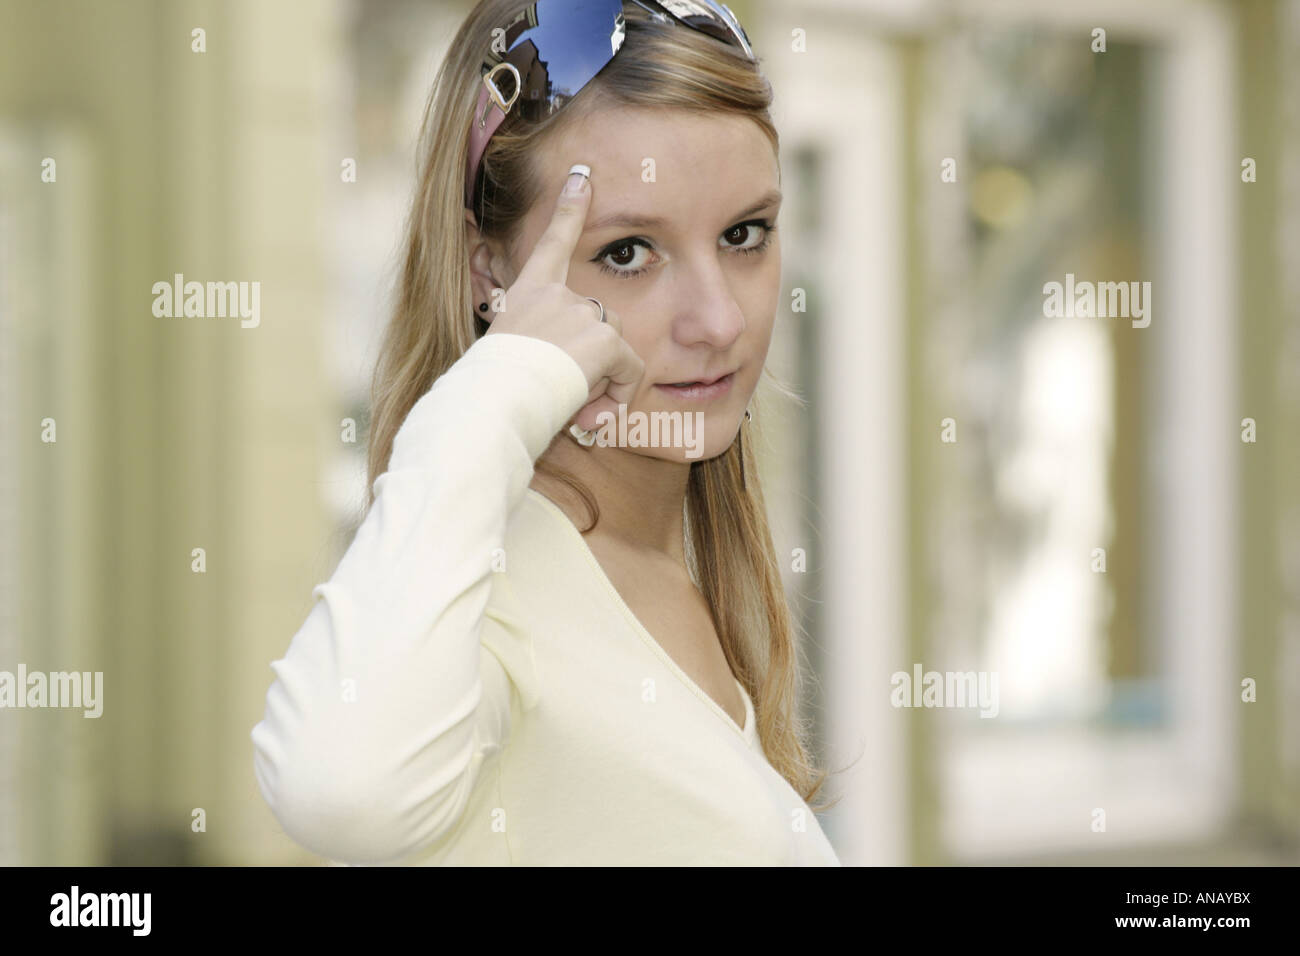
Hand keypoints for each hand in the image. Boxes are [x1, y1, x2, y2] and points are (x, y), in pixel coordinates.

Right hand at [484, 165, 644, 431]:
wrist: (495, 402)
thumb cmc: (494, 394)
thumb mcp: (510, 363)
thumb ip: (548, 364)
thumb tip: (590, 407)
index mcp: (528, 293)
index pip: (552, 243)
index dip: (568, 209)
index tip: (581, 176)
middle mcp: (556, 294)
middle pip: (601, 320)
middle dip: (595, 359)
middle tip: (565, 391)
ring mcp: (582, 312)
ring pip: (617, 348)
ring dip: (604, 379)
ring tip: (572, 402)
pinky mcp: (605, 338)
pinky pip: (631, 371)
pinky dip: (619, 396)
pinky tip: (591, 413)